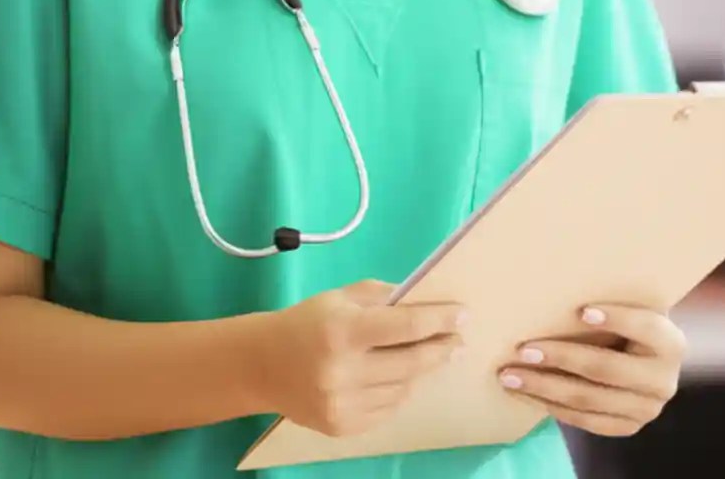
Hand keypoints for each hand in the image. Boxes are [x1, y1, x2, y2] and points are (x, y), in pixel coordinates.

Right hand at [253, 280, 466, 436]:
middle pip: (412, 363)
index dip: (439, 320)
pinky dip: (396, 392)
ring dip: (417, 372)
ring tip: (419, 357)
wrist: (261, 366)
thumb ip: (383, 297)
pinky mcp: (342, 426)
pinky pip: (388, 409)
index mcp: (342, 331)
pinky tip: (391, 379)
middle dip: (440, 349)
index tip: (462, 315)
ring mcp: (343, 404)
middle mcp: (343, 371)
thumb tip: (427, 303)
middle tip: (457, 341)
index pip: (406, 326)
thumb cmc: (306, 323)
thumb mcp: (340, 298)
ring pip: (403, 388)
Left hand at [498, 304, 685, 436]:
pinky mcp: (627, 427)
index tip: (581, 310)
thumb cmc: (621, 323)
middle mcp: (664, 380)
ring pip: (588, 399)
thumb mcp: (626, 307)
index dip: (617, 319)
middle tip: (523, 349)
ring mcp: (646, 409)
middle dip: (561, 357)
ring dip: (544, 386)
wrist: (638, 361)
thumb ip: (607, 295)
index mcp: (670, 342)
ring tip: (509, 375)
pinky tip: (525, 393)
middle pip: (606, 368)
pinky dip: (551, 406)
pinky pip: (584, 420)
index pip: (646, 327)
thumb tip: (556, 271)